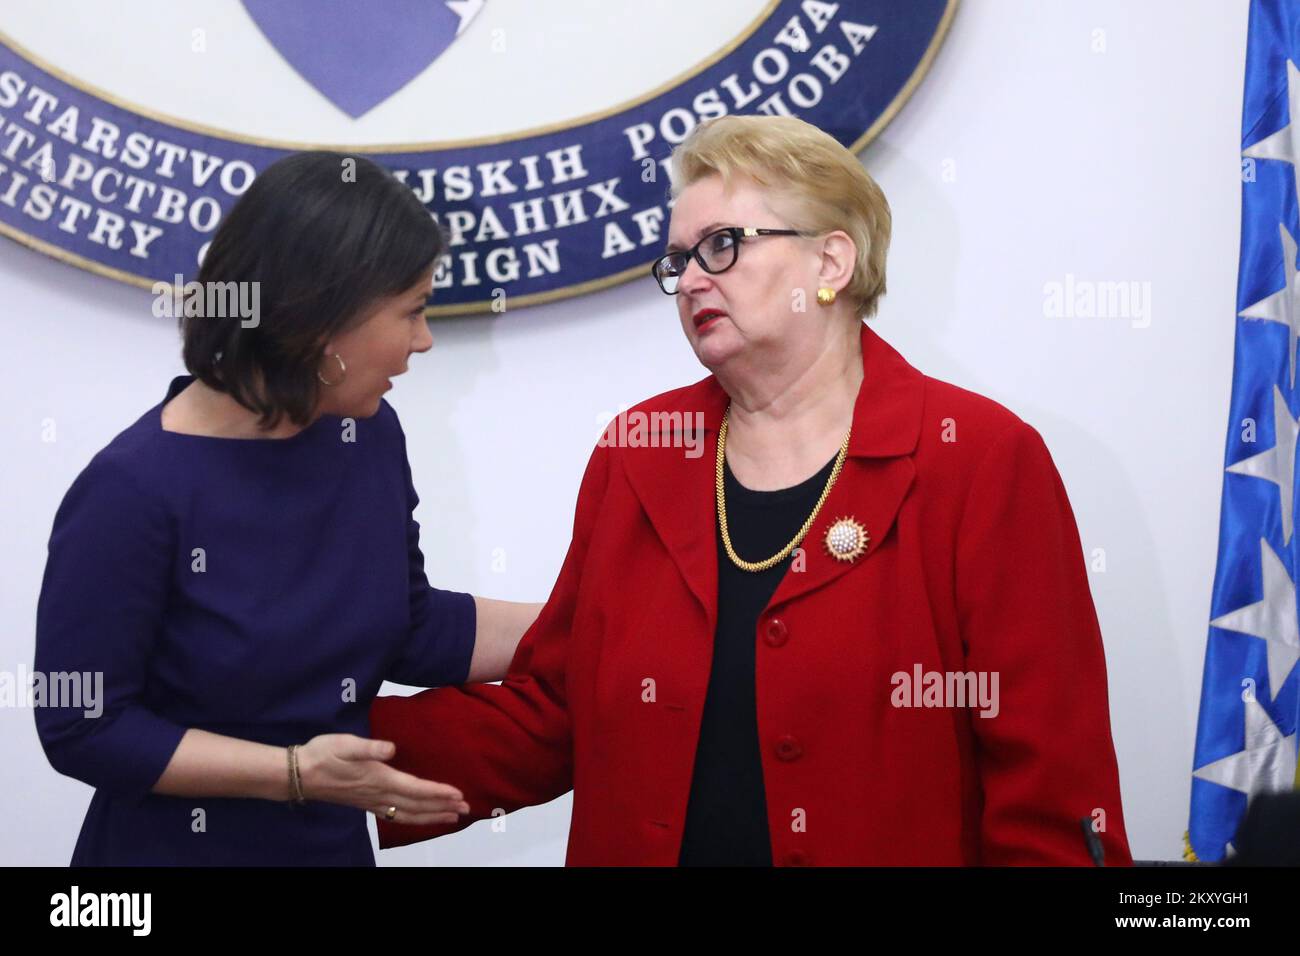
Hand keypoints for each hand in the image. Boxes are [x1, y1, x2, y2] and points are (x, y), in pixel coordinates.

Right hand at [295, 734, 469, 824]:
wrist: (299, 774)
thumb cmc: (323, 754)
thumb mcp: (346, 744)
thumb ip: (370, 747)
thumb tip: (391, 748)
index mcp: (379, 778)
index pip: (415, 789)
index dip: (438, 793)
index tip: (458, 794)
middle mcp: (378, 795)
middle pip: (417, 806)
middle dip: (443, 808)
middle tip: (467, 808)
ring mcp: (372, 802)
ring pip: (408, 814)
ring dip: (432, 816)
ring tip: (453, 817)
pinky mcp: (365, 804)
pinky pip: (396, 816)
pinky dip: (414, 818)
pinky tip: (420, 817)